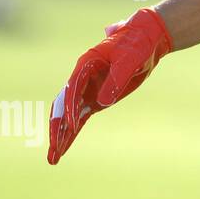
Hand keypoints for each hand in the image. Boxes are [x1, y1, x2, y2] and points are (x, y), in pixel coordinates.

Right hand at [47, 7, 172, 164]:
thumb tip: (102, 102)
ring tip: (53, 158)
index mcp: (86, 64)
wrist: (146, 40)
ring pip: (68, 116)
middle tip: (54, 148)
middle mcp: (81, 79)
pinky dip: (72, 133)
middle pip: (63, 105)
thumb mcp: (130, 59)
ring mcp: (87, 91)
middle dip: (57, 128)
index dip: (70, 107)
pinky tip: (64, 148)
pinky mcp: (95, 101)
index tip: (70, 124)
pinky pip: (79, 119)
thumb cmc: (137, 45)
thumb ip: (116, 79)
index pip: (72, 89)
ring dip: (61, 136)